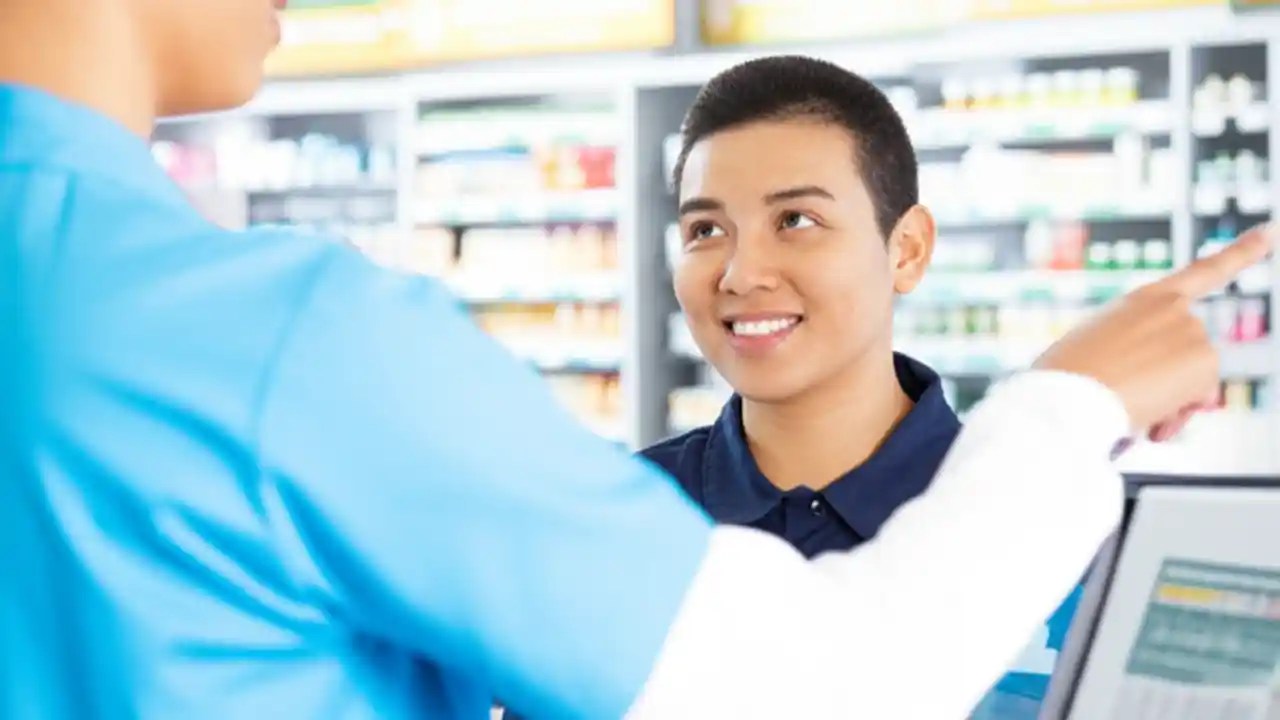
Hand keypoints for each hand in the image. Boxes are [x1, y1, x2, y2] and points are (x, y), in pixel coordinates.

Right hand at [1034, 222, 1274, 437]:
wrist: (1064, 394)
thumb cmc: (1066, 378)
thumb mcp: (1099, 352)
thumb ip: (1137, 358)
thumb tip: (1171, 397)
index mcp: (1143, 301)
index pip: (1205, 272)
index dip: (1245, 251)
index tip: (1274, 231)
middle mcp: (1175, 309)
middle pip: (1194, 356)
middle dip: (1173, 382)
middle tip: (1133, 399)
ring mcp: (1192, 331)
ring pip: (1195, 380)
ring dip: (1170, 401)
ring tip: (1129, 406)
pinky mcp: (1206, 358)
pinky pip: (1199, 399)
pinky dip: (1178, 414)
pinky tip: (1148, 417)